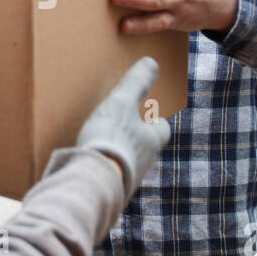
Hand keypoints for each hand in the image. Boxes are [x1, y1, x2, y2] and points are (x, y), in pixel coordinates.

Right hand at [76, 57, 171, 202]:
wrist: (94, 181)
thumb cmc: (111, 137)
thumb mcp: (121, 103)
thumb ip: (136, 83)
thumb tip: (152, 62)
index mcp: (151, 139)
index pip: (162, 130)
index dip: (156, 121)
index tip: (152, 115)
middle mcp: (146, 161)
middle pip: (147, 148)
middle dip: (138, 139)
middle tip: (125, 129)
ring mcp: (130, 179)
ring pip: (131, 164)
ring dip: (122, 156)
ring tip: (106, 147)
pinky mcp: (113, 192)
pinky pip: (113, 178)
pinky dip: (108, 170)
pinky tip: (94, 166)